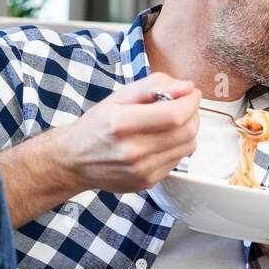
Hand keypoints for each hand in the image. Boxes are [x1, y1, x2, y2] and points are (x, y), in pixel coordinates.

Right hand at [60, 72, 199, 192]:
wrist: (75, 160)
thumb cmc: (97, 125)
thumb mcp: (118, 97)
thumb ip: (153, 86)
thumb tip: (186, 87)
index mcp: (121, 123)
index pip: (174, 114)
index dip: (190, 101)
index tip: (191, 93)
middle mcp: (132, 151)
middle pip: (185, 131)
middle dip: (193, 113)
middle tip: (184, 105)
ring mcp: (141, 170)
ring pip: (187, 147)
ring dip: (188, 130)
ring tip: (174, 121)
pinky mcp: (147, 182)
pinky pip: (178, 160)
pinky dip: (178, 146)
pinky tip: (163, 140)